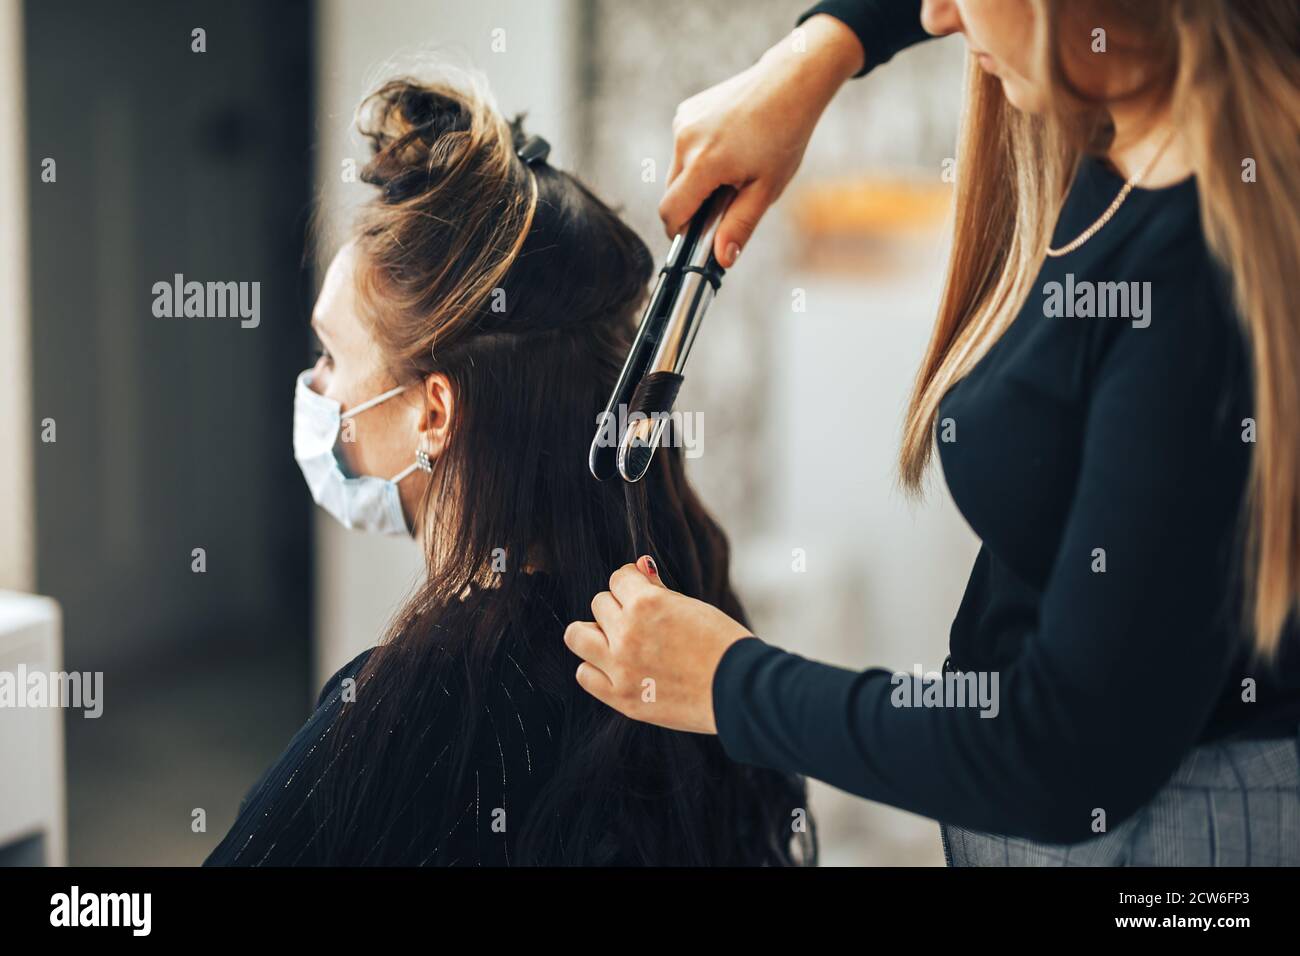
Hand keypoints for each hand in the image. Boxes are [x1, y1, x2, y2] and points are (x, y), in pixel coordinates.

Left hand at [565, 556, 752, 733]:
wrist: (740, 691)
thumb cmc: (723, 645)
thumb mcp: (692, 607)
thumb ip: (658, 589)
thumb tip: (639, 567)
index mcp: (647, 604)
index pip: (618, 578)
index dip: (633, 584)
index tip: (643, 594)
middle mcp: (627, 633)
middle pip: (599, 603)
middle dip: (618, 608)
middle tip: (639, 622)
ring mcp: (620, 667)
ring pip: (578, 634)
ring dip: (595, 632)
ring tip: (615, 640)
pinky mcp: (621, 698)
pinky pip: (584, 673)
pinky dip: (594, 668)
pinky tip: (616, 667)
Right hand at [659, 14, 865, 266]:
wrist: (790, 82)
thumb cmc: (784, 135)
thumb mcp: (766, 188)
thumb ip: (739, 225)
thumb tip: (722, 260)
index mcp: (704, 163)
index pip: (671, 212)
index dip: (680, 233)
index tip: (698, 238)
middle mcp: (685, 140)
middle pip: (672, 193)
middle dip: (693, 206)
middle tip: (727, 202)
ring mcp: (682, 122)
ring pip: (677, 171)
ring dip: (696, 181)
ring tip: (733, 170)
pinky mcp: (685, 111)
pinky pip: (683, 148)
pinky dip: (698, 157)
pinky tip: (728, 147)